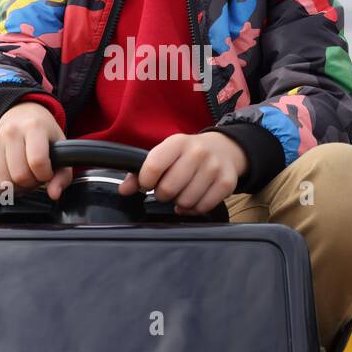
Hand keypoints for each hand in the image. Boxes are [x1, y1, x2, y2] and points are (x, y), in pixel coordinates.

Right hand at [0, 101, 73, 200]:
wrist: (22, 117)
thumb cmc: (45, 137)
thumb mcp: (61, 151)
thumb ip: (63, 176)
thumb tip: (54, 194)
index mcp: (34, 127)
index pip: (37, 162)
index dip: (45, 175)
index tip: (47, 172)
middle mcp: (12, 130)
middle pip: (19, 175)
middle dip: (31, 183)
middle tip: (35, 175)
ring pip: (4, 181)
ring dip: (17, 187)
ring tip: (24, 175)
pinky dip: (3, 187)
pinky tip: (11, 178)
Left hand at [117, 132, 247, 214]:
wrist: (224, 148)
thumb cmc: (187, 154)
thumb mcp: (166, 154)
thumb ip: (142, 171)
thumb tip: (124, 190)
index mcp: (177, 142)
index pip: (153, 166)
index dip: (145, 181)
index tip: (147, 183)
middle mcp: (197, 152)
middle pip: (168, 189)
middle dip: (162, 195)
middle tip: (166, 190)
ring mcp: (214, 168)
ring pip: (186, 201)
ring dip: (179, 203)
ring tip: (181, 193)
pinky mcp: (227, 183)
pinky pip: (203, 207)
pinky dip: (194, 209)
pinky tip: (193, 200)